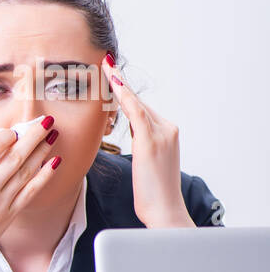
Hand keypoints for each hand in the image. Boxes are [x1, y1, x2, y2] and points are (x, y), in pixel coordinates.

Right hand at [0, 118, 60, 271]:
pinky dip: (44, 176)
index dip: (7, 134)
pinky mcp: (8, 217)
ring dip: (42, 151)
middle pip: (15, 157)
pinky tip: (54, 163)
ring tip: (52, 136)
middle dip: (33, 136)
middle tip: (45, 121)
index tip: (14, 128)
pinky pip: (31, 192)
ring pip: (26, 172)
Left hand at [102, 54, 194, 227]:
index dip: (126, 91)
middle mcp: (167, 128)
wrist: (165, 209)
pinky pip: (135, 111)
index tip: (113, 73)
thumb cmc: (153, 192)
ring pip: (136, 103)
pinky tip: (113, 81)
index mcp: (167, 132)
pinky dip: (124, 95)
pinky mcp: (151, 140)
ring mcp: (162, 132)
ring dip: (119, 84)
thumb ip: (142, 143)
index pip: (141, 107)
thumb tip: (131, 132)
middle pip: (138, 101)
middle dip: (120, 83)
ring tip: (105, 65)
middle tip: (104, 63)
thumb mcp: (146, 163)